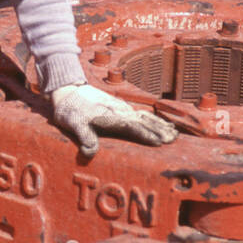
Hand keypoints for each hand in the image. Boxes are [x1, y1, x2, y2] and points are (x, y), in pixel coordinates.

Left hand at [51, 81, 177, 156]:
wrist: (68, 91)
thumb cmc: (70, 111)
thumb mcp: (73, 125)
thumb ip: (83, 137)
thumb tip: (89, 152)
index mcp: (110, 117)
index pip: (132, 127)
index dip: (146, 135)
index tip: (159, 142)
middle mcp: (119, 112)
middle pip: (143, 122)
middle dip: (159, 130)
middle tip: (174, 139)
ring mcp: (121, 109)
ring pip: (145, 117)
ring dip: (160, 125)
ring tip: (174, 133)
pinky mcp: (121, 107)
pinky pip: (141, 114)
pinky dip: (153, 119)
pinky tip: (161, 123)